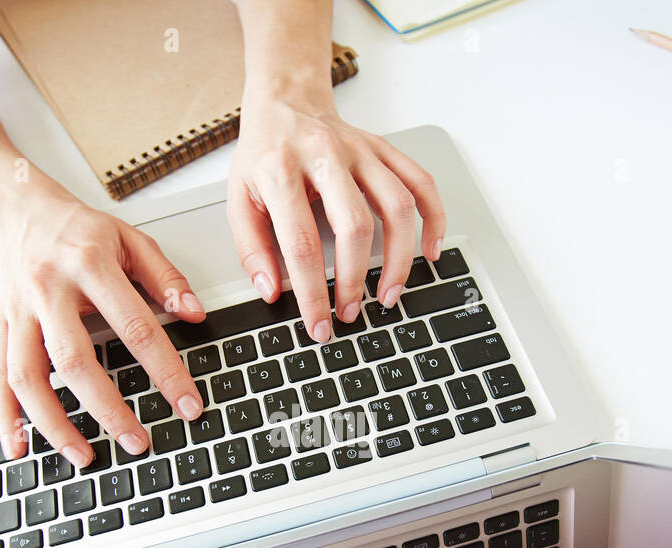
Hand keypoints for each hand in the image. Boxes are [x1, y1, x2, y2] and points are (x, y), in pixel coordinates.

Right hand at [0, 176, 207, 467]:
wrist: (19, 209)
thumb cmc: (78, 229)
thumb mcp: (131, 239)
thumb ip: (165, 277)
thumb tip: (195, 314)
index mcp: (89, 265)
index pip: (135, 327)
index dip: (165, 371)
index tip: (187, 405)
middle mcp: (49, 290)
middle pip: (74, 360)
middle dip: (108, 409)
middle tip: (137, 442)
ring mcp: (19, 311)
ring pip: (27, 375)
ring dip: (54, 423)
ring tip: (83, 455)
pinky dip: (5, 416)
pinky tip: (19, 447)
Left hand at [228, 92, 445, 342]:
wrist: (285, 100)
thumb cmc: (263, 153)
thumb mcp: (237, 197)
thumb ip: (251, 247)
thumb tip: (272, 291)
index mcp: (281, 169)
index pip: (301, 242)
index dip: (312, 291)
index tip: (318, 325)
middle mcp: (326, 156)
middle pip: (354, 225)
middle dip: (355, 279)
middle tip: (350, 313)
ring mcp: (361, 150)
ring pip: (397, 206)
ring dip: (398, 258)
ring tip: (389, 295)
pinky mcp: (385, 149)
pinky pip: (421, 183)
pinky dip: (434, 219)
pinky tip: (429, 252)